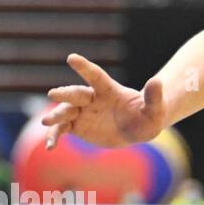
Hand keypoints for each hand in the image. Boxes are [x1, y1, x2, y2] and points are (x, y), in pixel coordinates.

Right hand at [40, 54, 166, 148]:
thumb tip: (157, 80)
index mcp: (109, 90)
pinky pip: (62, 129)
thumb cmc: (149, 116)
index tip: (71, 58)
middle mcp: (93, 99)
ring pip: (65, 111)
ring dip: (56, 115)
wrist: (139, 129)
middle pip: (76, 93)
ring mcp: (83, 112)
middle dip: (65, 93)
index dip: (85, 67)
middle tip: (52, 94)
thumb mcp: (155, 109)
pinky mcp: (77, 126)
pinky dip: (54, 136)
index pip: (96, 76)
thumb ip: (154, 96)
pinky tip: (49, 146)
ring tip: (46, 121)